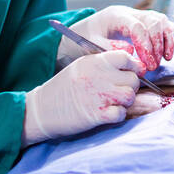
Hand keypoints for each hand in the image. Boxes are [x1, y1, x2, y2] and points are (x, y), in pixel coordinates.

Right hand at [23, 50, 145, 144]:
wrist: (40, 110)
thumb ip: (103, 65)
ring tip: (114, 103)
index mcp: (94, 61)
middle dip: (130, 87)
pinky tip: (108, 114)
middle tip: (119, 92)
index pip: (126, 57)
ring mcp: (98, 95)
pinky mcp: (96, 115)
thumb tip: (133, 66)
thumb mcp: (81, 67)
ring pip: (130, 96)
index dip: (133, 66)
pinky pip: (121, 114)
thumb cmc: (62, 89)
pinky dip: (118, 115)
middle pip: (133, 79)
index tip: (131, 73)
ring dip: (125, 102)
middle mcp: (98, 76)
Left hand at [59, 6, 173, 70]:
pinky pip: (162, 22)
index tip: (147, 63)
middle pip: (152, 22)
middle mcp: (130, 12)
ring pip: (160, 21)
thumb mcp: (91, 44)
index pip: (137, 26)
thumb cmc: (86, 38)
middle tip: (154, 65)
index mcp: (116, 16)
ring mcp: (139, 15)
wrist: (83, 30)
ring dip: (167, 40)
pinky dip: (172, 29)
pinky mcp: (144, 21)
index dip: (145, 45)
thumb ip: (110, 48)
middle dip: (157, 45)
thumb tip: (131, 52)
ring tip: (167, 58)